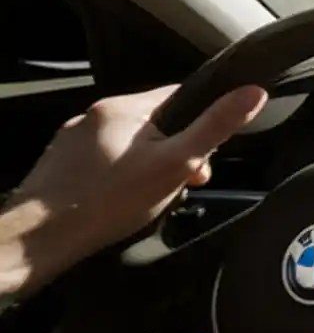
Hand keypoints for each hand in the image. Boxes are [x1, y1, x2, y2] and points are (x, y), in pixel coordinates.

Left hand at [1, 84, 266, 295]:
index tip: (205, 155)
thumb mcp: (176, 164)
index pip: (178, 97)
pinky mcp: (58, 165)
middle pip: (154, 125)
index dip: (201, 123)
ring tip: (149, 199)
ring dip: (147, 167)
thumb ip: (215, 127)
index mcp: (123, 107)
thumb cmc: (109, 201)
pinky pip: (102, 163)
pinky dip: (118, 178)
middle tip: (182, 185)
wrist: (40, 239)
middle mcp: (92, 115)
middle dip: (174, 153)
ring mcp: (71, 141)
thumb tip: (254, 92)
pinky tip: (120, 203)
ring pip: (128, 146)